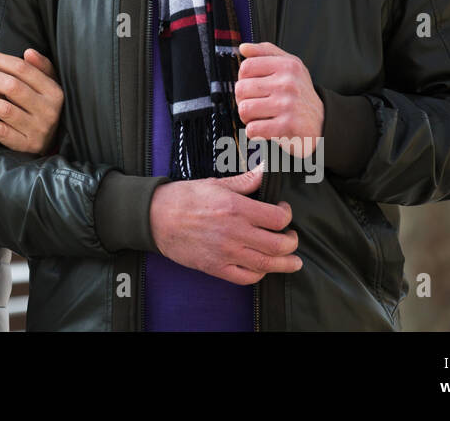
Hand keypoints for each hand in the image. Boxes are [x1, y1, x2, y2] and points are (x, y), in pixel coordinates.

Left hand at [0, 47, 63, 153]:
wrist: (52, 141)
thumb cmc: (42, 106)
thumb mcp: (47, 85)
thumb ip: (39, 67)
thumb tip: (28, 52)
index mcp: (54, 91)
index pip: (23, 70)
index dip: (0, 60)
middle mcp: (48, 110)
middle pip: (13, 88)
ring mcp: (37, 129)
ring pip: (5, 110)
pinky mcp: (25, 145)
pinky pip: (1, 132)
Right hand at [148, 165, 301, 283]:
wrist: (155, 217)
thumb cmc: (184, 197)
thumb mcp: (216, 183)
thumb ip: (244, 181)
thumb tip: (264, 171)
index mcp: (235, 208)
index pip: (277, 218)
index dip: (287, 215)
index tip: (284, 212)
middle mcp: (234, 232)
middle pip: (278, 244)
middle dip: (292, 242)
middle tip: (292, 238)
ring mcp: (225, 253)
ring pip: (266, 264)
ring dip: (285, 264)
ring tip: (293, 261)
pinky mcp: (216, 268)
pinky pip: (246, 278)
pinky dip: (260, 274)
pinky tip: (263, 268)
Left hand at [235, 41, 324, 158]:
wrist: (323, 122)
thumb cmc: (300, 93)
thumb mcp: (290, 66)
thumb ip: (266, 52)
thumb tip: (243, 48)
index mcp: (288, 66)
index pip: (246, 67)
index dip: (244, 79)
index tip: (254, 86)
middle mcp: (288, 84)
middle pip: (241, 89)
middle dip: (244, 99)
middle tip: (258, 104)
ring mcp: (288, 105)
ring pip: (244, 109)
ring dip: (248, 117)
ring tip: (261, 116)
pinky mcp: (287, 127)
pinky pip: (252, 129)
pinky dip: (255, 132)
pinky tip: (266, 128)